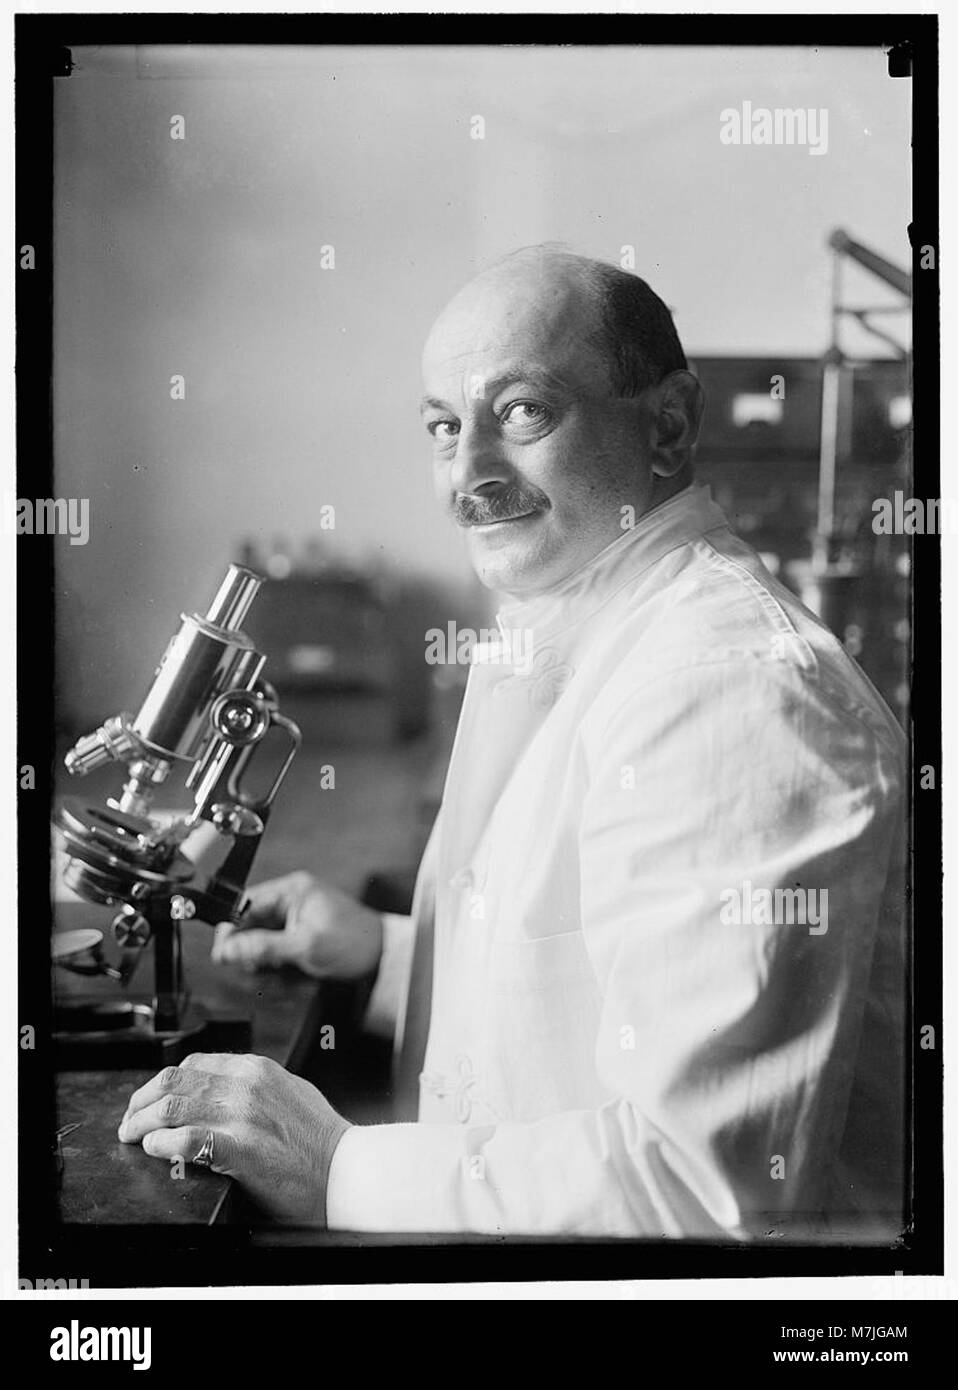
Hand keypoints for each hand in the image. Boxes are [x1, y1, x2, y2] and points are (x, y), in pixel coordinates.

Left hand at [117, 1053, 349, 1223]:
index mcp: (256, 1068)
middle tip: (130, 1121)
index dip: (160, 1084)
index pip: (192, 1064)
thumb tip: (217, 1090)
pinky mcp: (240, 1147)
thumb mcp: (288, 1092)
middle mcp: (246, 1084)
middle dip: (141, 1101)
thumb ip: (253, 1085)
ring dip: (142, 1122)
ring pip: (172, 1106)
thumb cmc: (321, 1139)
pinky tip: (155, 1149)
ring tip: (133, 1136)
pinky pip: (186, 1138)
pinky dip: (162, 1143)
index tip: (148, 1100)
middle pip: (174, 1081)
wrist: (346, 1170)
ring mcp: (242, 1114)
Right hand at [212, 871, 382, 980]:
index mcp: (293, 890)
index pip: (246, 906)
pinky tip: (289, 975)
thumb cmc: (355, 942)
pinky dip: (278, 967)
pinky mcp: (301, 937)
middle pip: (251, 926)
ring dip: (265, 962)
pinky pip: (276, 952)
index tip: (223, 954)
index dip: (232, 931)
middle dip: (251, 951)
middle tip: (257, 968)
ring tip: (281, 974)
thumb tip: (229, 948)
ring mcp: (297, 920)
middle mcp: (292, 900)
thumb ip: (264, 947)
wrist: (383, 958)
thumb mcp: (305, 946)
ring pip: (262, 942)